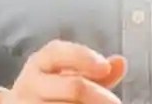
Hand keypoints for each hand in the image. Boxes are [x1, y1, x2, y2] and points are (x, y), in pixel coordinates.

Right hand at [0, 39, 126, 102]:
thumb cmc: (50, 87)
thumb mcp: (67, 72)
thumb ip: (95, 69)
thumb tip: (120, 62)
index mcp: (41, 61)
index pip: (60, 53)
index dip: (85, 58)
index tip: (105, 67)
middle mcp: (31, 82)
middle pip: (73, 87)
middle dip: (99, 95)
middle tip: (116, 103)